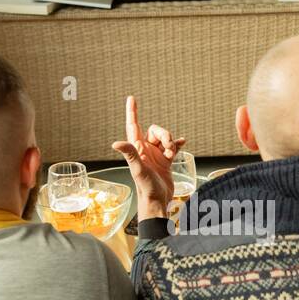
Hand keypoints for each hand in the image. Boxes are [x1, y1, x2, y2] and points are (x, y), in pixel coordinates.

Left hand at [111, 95, 185, 220]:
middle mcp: (145, 150)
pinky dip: (178, 144)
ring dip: (172, 143)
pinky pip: (173, 147)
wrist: (157, 201)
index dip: (132, 111)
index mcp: (137, 149)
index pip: (133, 125)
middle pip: (156, 131)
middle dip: (165, 135)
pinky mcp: (165, 162)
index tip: (131, 98)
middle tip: (169, 148)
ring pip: (165, 139)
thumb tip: (115, 143)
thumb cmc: (146, 188)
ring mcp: (156, 155)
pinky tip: (183, 143)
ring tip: (172, 156)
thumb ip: (130, 154)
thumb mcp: (138, 170)